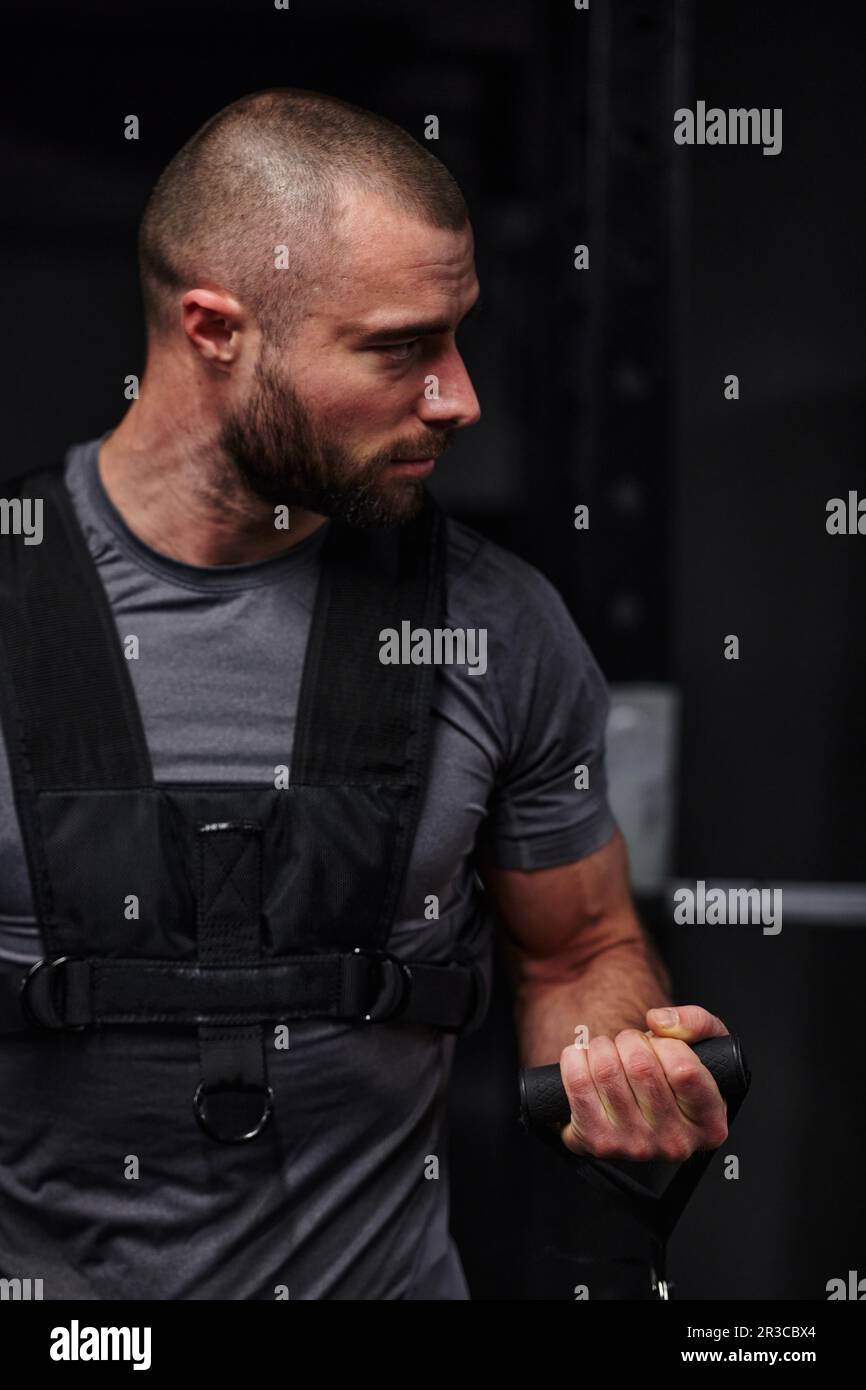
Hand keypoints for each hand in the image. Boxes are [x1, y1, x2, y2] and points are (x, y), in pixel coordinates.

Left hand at [558, 1004, 729, 1161]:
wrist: (635, 1104)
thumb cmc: (674, 1070)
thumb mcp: (704, 1043)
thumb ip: (696, 1022)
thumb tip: (658, 1022)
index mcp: (709, 1124)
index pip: (684, 1070)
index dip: (667, 1044)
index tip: (661, 1045)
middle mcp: (675, 1144)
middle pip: (640, 1066)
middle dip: (631, 1040)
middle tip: (631, 1046)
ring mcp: (634, 1147)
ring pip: (606, 1070)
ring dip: (603, 1047)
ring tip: (610, 1053)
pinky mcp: (597, 1142)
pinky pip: (577, 1082)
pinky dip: (575, 1058)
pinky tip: (585, 1061)